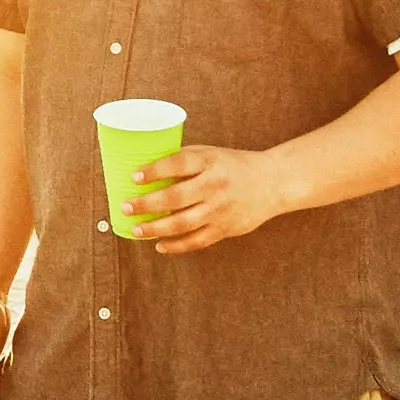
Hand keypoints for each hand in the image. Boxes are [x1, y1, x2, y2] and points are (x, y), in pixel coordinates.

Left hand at [126, 142, 309, 250]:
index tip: (134, 177)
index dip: (154, 171)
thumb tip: (146, 172)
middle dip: (146, 204)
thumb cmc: (233, 165)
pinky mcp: (226, 229)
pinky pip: (196, 241)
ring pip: (182, 224)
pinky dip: (175, 246)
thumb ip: (184, 161)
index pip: (178, 164)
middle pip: (175, 197)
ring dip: (155, 228)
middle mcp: (215, 185)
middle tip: (126, 207)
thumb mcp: (211, 154)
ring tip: (136, 229)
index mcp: (210, 161)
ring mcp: (221, 210)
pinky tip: (159, 244)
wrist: (273, 182)